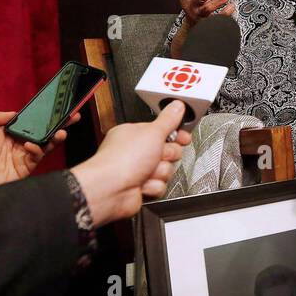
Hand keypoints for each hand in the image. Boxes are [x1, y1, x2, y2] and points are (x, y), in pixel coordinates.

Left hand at [0, 110, 78, 190]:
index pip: (28, 122)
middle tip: (72, 117)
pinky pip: (36, 157)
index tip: (55, 109)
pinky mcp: (23, 169)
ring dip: (54, 138)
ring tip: (61, 132)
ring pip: (44, 145)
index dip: (42, 116)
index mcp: (5, 133)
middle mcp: (15, 144)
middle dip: (57, 125)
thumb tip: (15, 113)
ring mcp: (20, 157)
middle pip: (41, 133)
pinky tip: (31, 145)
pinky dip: (37, 150)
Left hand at [70, 101, 190, 225]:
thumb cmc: (122, 159)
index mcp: (134, 134)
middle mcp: (135, 152)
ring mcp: (138, 170)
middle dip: (167, 155)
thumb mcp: (152, 132)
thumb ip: (168, 120)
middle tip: (159, 154)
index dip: (175, 134)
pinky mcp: (141, 187)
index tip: (183, 136)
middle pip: (168, 151)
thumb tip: (177, 106)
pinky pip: (160, 185)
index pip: (162, 131)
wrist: (111, 189)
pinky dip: (153, 185)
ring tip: (147, 171)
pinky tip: (143, 183)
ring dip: (159, 171)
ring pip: (165, 170)